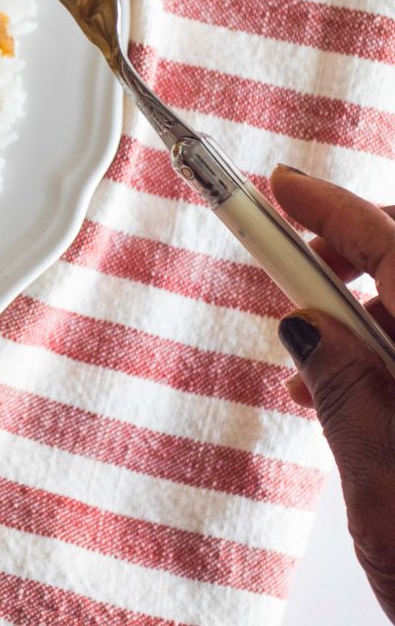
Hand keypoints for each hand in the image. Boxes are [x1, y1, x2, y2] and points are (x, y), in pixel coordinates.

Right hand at [271, 165, 394, 622]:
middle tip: (293, 262)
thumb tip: (305, 323)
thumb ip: (342, 385)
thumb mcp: (381, 478)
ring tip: (314, 349)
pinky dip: (390, 348)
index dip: (330, 206)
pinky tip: (350, 388)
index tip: (280, 186)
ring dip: (369, 307)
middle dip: (354, 249)